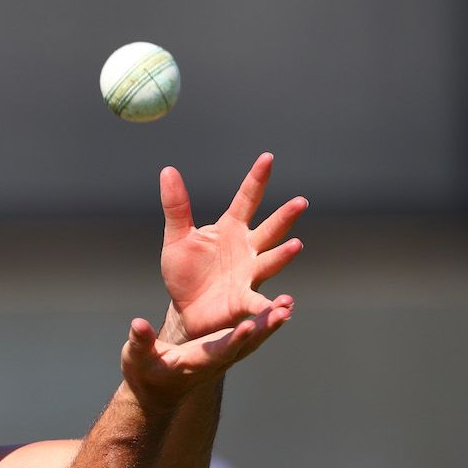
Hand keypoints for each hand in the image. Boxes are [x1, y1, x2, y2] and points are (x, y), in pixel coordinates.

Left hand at [161, 153, 306, 338]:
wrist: (184, 310)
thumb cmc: (185, 272)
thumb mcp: (177, 238)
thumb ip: (176, 207)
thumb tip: (167, 171)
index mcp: (231, 229)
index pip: (247, 199)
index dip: (256, 180)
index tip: (267, 158)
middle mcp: (247, 250)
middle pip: (270, 230)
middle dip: (285, 217)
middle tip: (300, 202)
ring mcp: (249, 275)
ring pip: (270, 262)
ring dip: (283, 255)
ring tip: (296, 245)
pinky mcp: (243, 301)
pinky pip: (258, 302)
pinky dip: (270, 305)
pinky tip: (285, 306)